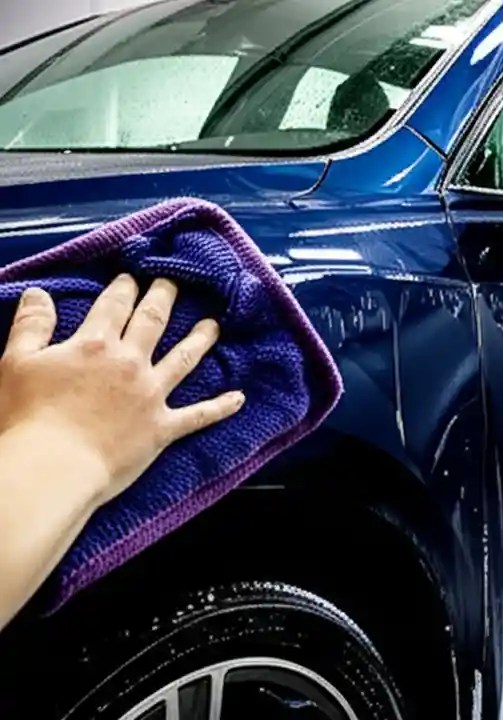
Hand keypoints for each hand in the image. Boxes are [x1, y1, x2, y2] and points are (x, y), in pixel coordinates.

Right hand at [0, 274, 243, 504]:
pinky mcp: (162, 427)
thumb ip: (31, 325)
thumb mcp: (16, 362)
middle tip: (174, 284)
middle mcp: (130, 363)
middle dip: (164, 299)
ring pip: (184, 359)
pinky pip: (200, 415)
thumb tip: (40, 292)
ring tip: (214, 325)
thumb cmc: (28, 417)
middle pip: (153, 322)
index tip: (132, 278)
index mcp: (95, 345)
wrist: (53, 465)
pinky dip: (222, 406)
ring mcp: (151, 394)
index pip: (114, 306)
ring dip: (201, 339)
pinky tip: (240, 397)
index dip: (124, 289)